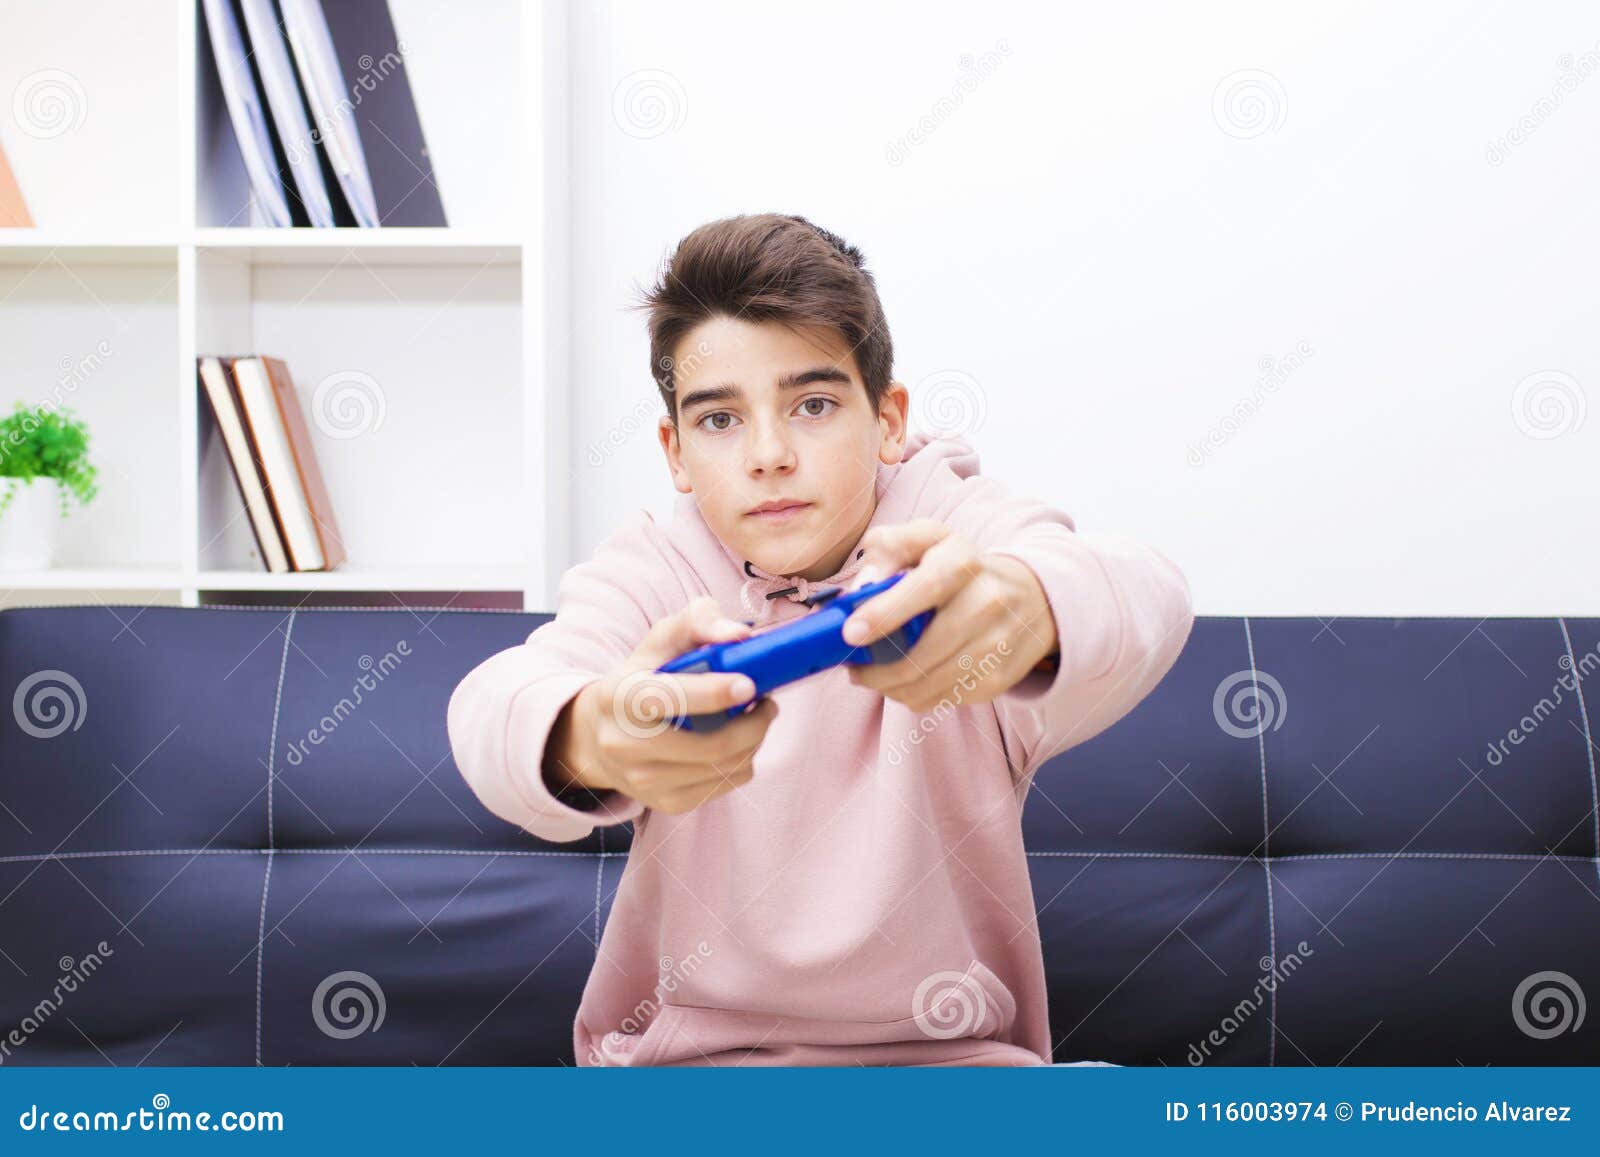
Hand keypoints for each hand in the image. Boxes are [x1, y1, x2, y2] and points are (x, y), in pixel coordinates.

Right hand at [544, 597, 778, 814]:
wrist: (600, 735)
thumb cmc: (641, 676)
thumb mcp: (660, 640)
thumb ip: (699, 621)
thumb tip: (739, 636)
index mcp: (619, 696)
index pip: (668, 698)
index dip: (713, 693)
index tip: (749, 684)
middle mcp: (624, 745)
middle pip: (709, 745)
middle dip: (753, 723)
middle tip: (766, 701)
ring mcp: (644, 781)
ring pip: (725, 767)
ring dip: (754, 740)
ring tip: (754, 717)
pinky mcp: (666, 803)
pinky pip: (726, 784)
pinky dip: (743, 761)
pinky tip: (735, 741)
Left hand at [842, 519, 1059, 712]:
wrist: (1031, 597)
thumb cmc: (962, 567)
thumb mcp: (928, 539)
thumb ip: (889, 548)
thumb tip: (861, 588)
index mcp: (962, 561)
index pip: (925, 587)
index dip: (885, 613)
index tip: (851, 633)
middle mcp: (987, 602)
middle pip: (922, 653)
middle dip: (877, 669)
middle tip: (854, 668)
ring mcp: (997, 644)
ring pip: (928, 684)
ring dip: (890, 688)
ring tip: (875, 676)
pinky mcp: (999, 678)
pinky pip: (942, 699)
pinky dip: (915, 696)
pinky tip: (907, 680)